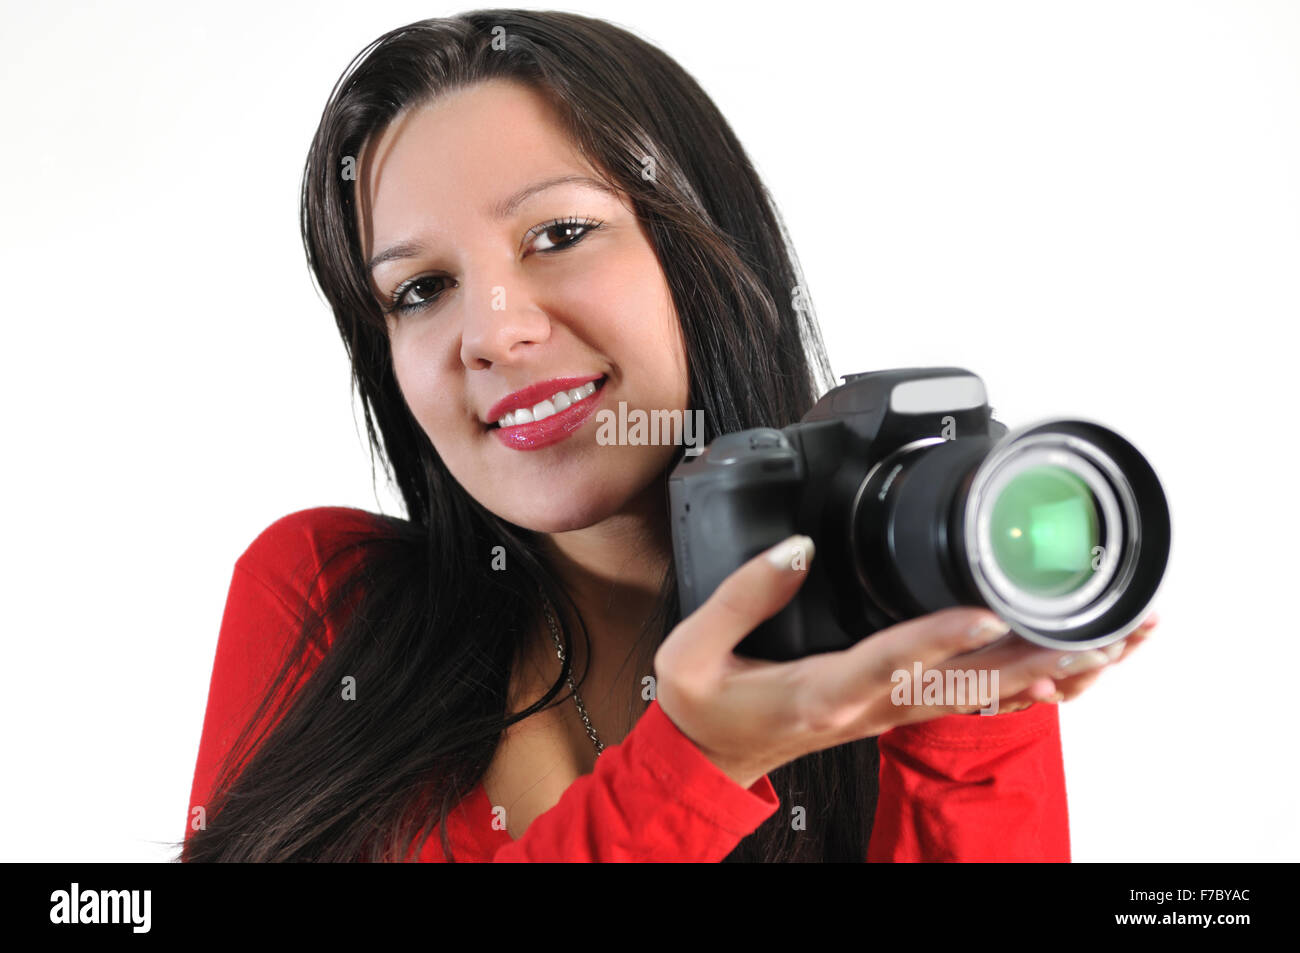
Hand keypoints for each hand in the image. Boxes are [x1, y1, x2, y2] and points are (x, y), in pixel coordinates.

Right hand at [652, 534, 1154, 788]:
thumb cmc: (703, 705)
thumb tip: (798, 548)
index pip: (890, 658)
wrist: (709, 757)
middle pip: (963, 684)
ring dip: (1045, 671)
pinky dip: (1022, 685)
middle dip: (1035, 658)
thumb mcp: (693, 648)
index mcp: (820, 689)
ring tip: (1108, 644)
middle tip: (1102, 634)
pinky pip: (968, 700)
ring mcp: (884, 713)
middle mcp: (865, 706)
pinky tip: (1059, 671)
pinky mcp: (891, 710)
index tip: (987, 607)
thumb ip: (746, 593)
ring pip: (978, 696)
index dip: (940, 634)